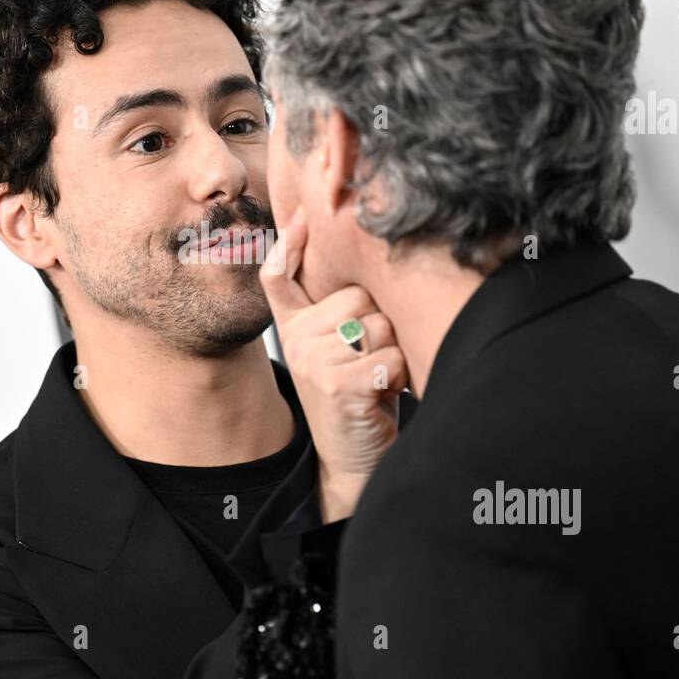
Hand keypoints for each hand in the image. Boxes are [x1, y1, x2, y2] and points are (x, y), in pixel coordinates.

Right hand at [260, 207, 407, 521]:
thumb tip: (372, 252)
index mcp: (294, 327)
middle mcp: (297, 339)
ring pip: (379, 325)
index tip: (300, 216)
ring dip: (393, 353)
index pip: (280, 276)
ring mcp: (313, 360)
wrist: (355, 463)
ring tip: (377, 379)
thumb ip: (342, 309)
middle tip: (371, 361)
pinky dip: (399, 376)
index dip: (289, 243)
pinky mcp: (337, 383)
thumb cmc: (359, 397)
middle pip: (358, 295)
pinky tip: (382, 395)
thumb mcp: (340, 349)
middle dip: (380, 323)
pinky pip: (390, 355)